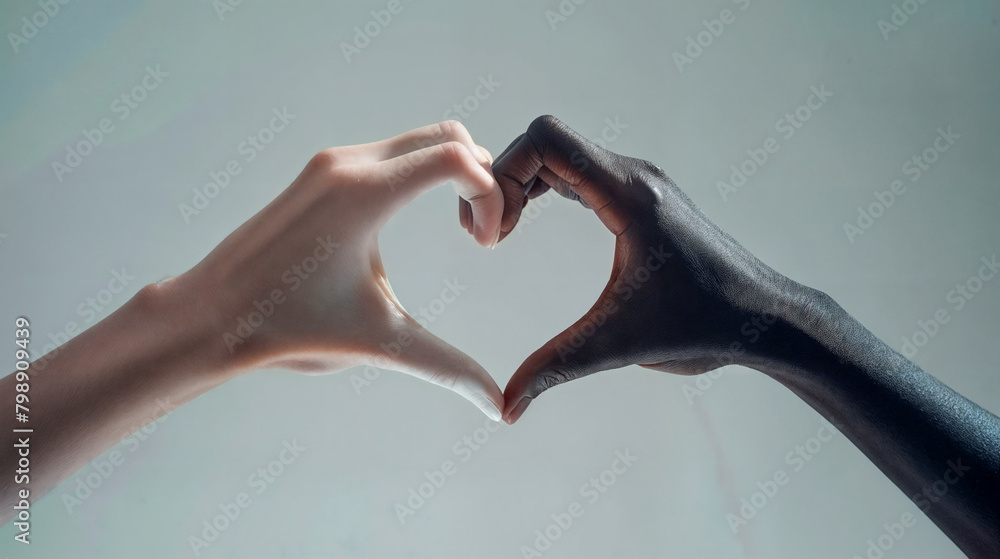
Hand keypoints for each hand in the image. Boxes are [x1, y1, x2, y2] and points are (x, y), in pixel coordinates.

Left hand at [169, 121, 505, 419]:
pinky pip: (392, 154)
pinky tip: (421, 218)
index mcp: (363, 194)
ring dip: (454, 174)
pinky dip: (423, 173)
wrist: (211, 317)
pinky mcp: (320, 174)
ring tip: (463, 229)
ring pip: (420, 141)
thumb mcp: (381, 343)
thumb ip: (448, 367)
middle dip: (481, 178)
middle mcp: (347, 165)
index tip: (486, 245)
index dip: (490, 193)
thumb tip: (498, 407)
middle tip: (483, 234)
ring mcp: (330, 164)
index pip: (454, 156)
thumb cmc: (290, 330)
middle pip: (447, 136)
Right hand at [485, 115, 807, 422]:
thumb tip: (505, 409)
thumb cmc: (703, 326)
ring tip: (500, 233)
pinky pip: (577, 172)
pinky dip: (543, 189)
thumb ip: (556, 369)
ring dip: (521, 184)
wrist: (762, 319)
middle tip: (486, 238)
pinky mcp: (639, 198)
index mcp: (629, 196)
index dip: (502, 175)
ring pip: (559, 154)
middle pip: (543, 143)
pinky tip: (527, 225)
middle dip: (501, 182)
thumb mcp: (619, 345)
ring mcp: (638, 184)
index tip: (494, 235)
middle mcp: (633, 177)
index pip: (545, 139)